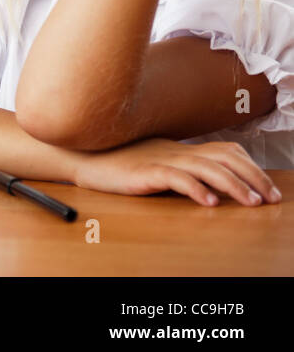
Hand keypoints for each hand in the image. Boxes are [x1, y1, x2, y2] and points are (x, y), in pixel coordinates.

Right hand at [72, 137, 280, 205]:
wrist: (79, 154)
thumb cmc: (113, 161)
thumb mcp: (151, 161)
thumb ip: (176, 166)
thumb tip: (203, 182)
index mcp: (178, 149)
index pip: (224, 151)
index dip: (250, 167)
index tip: (267, 188)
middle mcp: (174, 152)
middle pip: (223, 159)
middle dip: (253, 178)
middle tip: (271, 198)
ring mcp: (158, 160)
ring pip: (206, 169)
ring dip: (233, 186)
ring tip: (251, 202)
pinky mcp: (142, 172)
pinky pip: (174, 178)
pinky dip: (196, 189)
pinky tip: (209, 202)